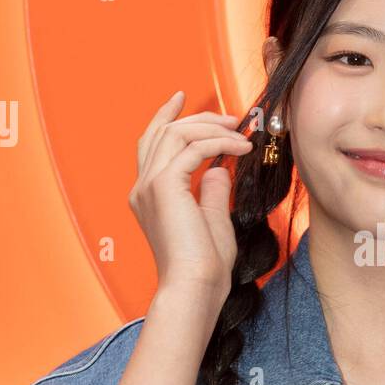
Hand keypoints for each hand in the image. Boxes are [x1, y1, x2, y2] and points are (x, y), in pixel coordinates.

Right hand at [129, 91, 252, 303]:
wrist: (195, 287)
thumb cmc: (204, 265)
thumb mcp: (212, 219)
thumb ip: (212, 191)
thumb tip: (219, 168)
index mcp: (148, 196)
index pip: (152, 143)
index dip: (166, 116)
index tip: (182, 97)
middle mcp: (143, 187)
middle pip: (164, 132)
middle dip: (198, 118)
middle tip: (231, 118)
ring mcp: (150, 185)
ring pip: (177, 134)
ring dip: (213, 128)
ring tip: (241, 134)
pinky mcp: (164, 186)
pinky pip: (193, 148)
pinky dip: (219, 143)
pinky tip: (241, 148)